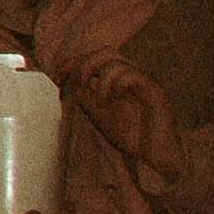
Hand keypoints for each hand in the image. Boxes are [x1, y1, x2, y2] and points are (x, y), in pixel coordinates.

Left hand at [69, 53, 186, 191]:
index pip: (96, 57)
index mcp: (121, 79)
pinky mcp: (156, 93)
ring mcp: (146, 83)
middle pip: (107, 52)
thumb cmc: (131, 138)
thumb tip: (66, 80)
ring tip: (98, 101)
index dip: (74, 61)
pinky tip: (108, 102)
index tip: (57, 75)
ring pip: (117, 61)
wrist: (156, 161)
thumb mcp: (98, 114)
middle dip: (84, 63)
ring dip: (99, 78)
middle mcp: (134, 76)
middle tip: (75, 83)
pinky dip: (115, 85)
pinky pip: (134, 76)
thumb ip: (84, 95)